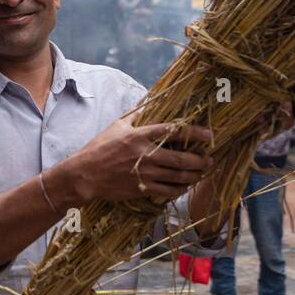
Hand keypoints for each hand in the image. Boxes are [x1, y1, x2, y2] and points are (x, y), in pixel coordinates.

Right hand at [56, 118, 212, 203]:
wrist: (85, 174)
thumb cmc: (99, 148)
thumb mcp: (116, 126)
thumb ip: (134, 115)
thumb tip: (147, 103)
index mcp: (140, 135)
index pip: (173, 131)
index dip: (194, 132)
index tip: (208, 134)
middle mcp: (145, 154)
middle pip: (181, 158)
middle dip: (200, 160)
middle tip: (209, 159)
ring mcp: (145, 173)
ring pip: (177, 176)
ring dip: (194, 175)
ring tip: (202, 173)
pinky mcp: (142, 189)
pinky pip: (167, 191)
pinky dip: (180, 189)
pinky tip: (185, 186)